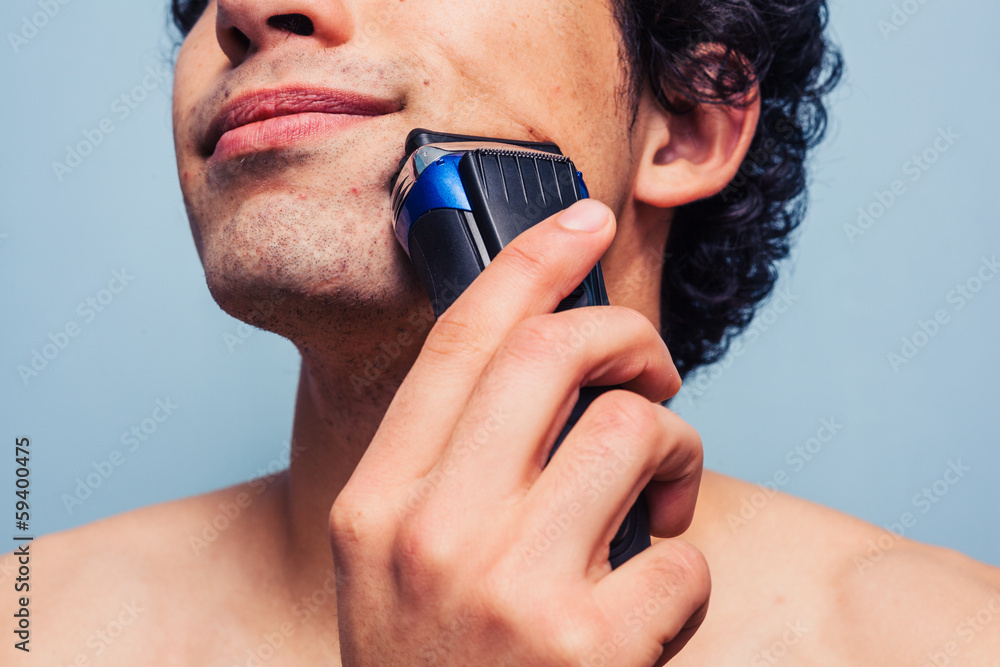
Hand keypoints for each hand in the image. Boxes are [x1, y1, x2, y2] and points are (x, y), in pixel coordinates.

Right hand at [329, 199, 707, 665]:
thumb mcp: (399, 564)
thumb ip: (454, 468)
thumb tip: (553, 370)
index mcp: (378, 505)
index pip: (459, 344)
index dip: (528, 264)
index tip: (581, 220)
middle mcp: (434, 535)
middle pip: (554, 358)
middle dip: (626, 336)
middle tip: (651, 366)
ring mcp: (510, 591)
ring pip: (634, 434)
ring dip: (671, 451)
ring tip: (659, 498)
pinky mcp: (588, 649)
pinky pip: (682, 558)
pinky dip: (684, 573)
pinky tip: (650, 609)